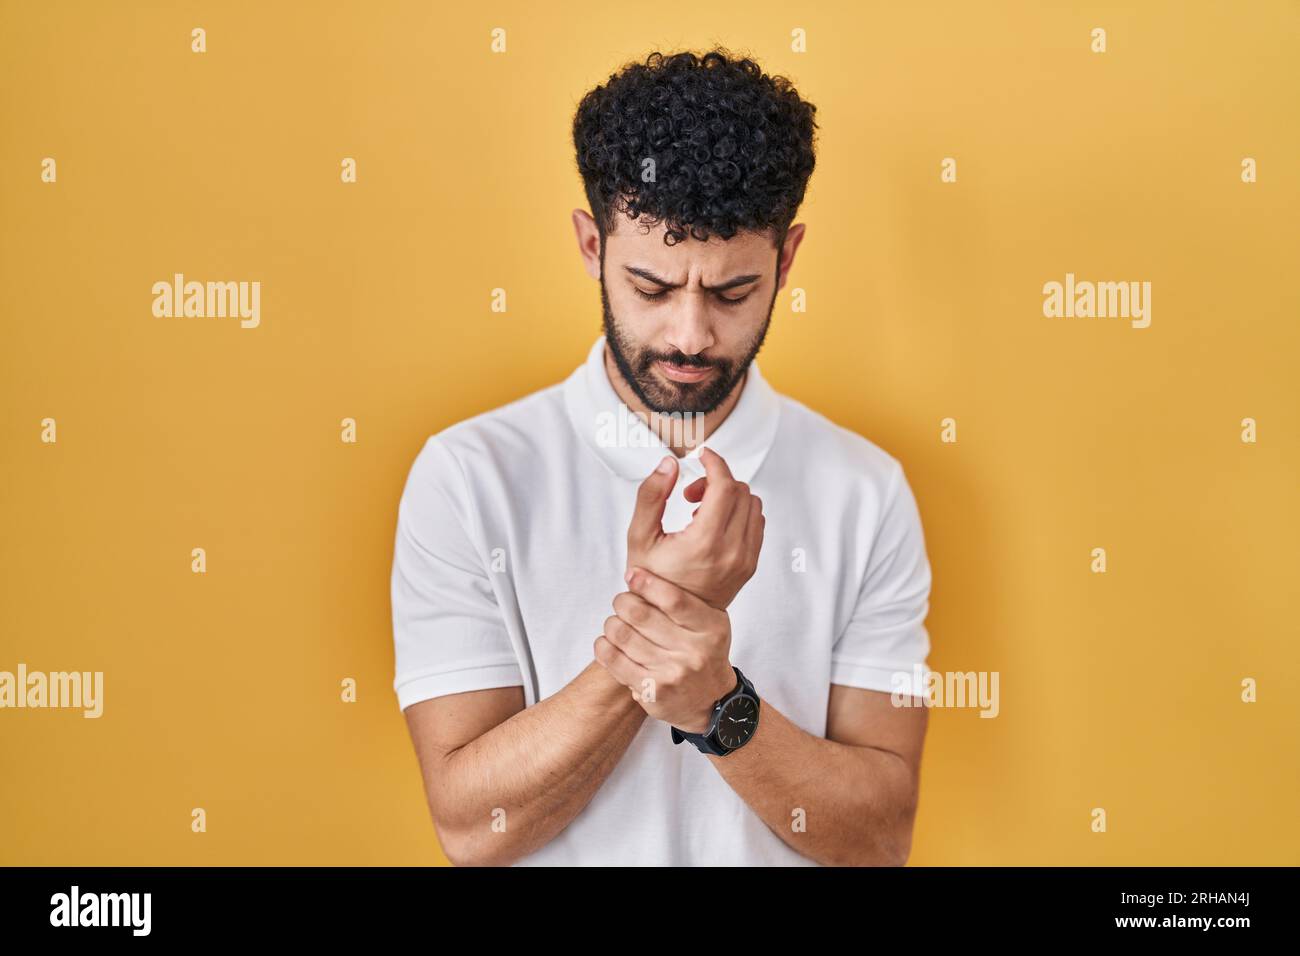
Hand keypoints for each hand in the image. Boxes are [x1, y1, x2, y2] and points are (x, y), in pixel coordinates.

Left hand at [593, 567, 737, 732]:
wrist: (711, 701)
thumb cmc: (703, 651)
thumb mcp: (708, 622)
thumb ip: (684, 599)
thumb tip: (639, 575)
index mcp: (709, 627)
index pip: (673, 599)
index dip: (647, 583)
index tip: (632, 575)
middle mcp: (693, 650)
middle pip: (641, 615)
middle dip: (623, 602)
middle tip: (621, 602)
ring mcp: (672, 673)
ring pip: (623, 636)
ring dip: (612, 624)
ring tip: (615, 623)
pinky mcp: (653, 692)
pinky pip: (616, 662)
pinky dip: (604, 647)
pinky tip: (606, 642)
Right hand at [625, 447, 764, 609]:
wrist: (670, 619)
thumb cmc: (651, 580)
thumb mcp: (639, 536)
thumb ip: (652, 495)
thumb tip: (670, 464)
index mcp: (704, 543)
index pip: (724, 486)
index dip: (714, 463)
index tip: (702, 456)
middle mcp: (731, 552)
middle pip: (740, 491)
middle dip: (717, 480)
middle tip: (690, 494)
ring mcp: (744, 560)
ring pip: (753, 505)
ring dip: (730, 496)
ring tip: (701, 511)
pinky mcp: (750, 565)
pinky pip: (757, 524)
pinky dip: (739, 513)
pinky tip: (715, 524)